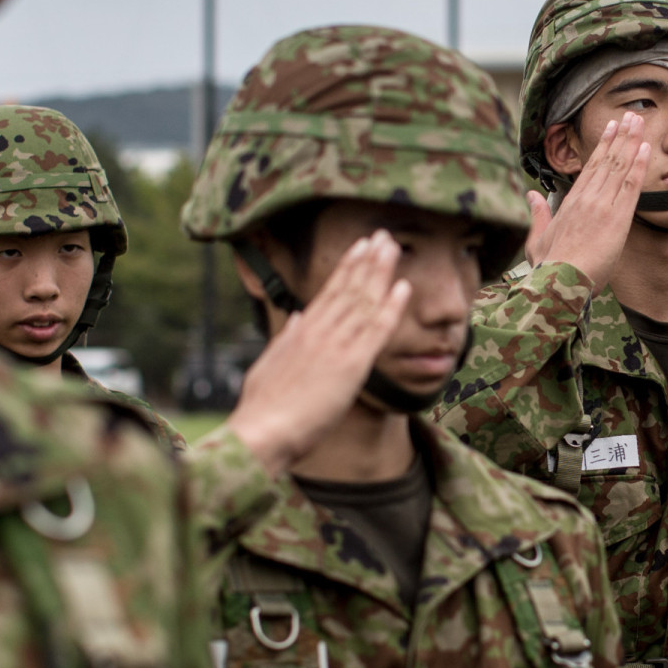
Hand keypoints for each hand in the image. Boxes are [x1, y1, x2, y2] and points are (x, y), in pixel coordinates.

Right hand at [224, 231, 411, 475]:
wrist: (263, 431)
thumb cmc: (262, 408)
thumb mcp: (269, 366)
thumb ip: (285, 339)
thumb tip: (297, 318)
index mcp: (300, 332)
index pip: (329, 292)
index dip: (347, 268)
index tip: (360, 247)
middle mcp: (319, 331)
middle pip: (349, 288)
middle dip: (367, 260)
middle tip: (383, 235)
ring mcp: (335, 345)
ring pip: (363, 301)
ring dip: (381, 273)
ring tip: (393, 247)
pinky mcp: (350, 365)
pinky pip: (377, 331)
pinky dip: (391, 307)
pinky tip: (404, 288)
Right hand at [526, 112, 649, 288]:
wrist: (558, 281)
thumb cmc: (548, 266)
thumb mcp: (536, 239)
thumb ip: (537, 215)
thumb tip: (531, 195)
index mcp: (570, 202)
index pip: (590, 168)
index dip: (603, 146)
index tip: (611, 128)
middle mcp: (586, 199)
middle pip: (607, 161)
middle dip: (620, 136)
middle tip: (631, 116)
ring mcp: (602, 206)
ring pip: (619, 167)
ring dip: (631, 142)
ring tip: (639, 122)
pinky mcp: (616, 219)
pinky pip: (630, 186)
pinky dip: (638, 166)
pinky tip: (645, 148)